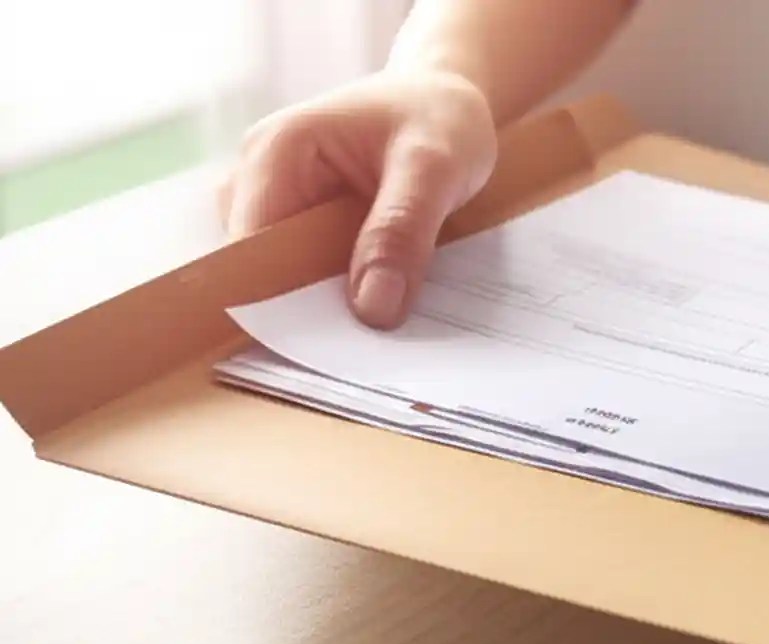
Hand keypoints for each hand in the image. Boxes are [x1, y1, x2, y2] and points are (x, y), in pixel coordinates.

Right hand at [219, 70, 497, 328]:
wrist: (445, 99)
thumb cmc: (438, 117)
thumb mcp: (435, 167)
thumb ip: (402, 232)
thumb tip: (371, 309)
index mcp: (276, 151)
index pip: (250, 246)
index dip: (277, 301)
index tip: (323, 345)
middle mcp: (259, 177)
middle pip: (260, 268)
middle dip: (306, 308)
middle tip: (363, 345)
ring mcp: (276, 202)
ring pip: (283, 277)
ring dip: (324, 304)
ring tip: (376, 324)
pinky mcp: (300, 225)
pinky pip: (307, 273)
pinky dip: (337, 293)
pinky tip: (376, 302)